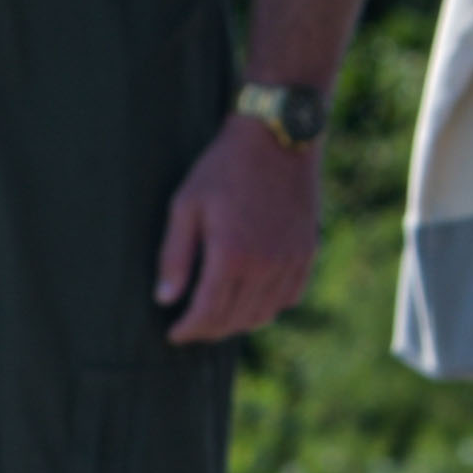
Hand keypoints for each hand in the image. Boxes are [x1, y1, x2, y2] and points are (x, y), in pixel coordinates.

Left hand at [151, 112, 322, 345]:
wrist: (278, 137)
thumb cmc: (224, 167)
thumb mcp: (186, 206)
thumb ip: (174, 257)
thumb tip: (165, 300)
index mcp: (232, 256)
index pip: (207, 313)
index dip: (189, 330)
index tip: (174, 335)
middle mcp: (266, 266)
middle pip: (235, 319)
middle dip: (209, 330)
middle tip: (191, 329)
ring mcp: (291, 260)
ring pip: (264, 314)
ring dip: (238, 323)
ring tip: (217, 320)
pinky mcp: (308, 251)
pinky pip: (290, 297)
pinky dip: (269, 307)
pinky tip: (252, 302)